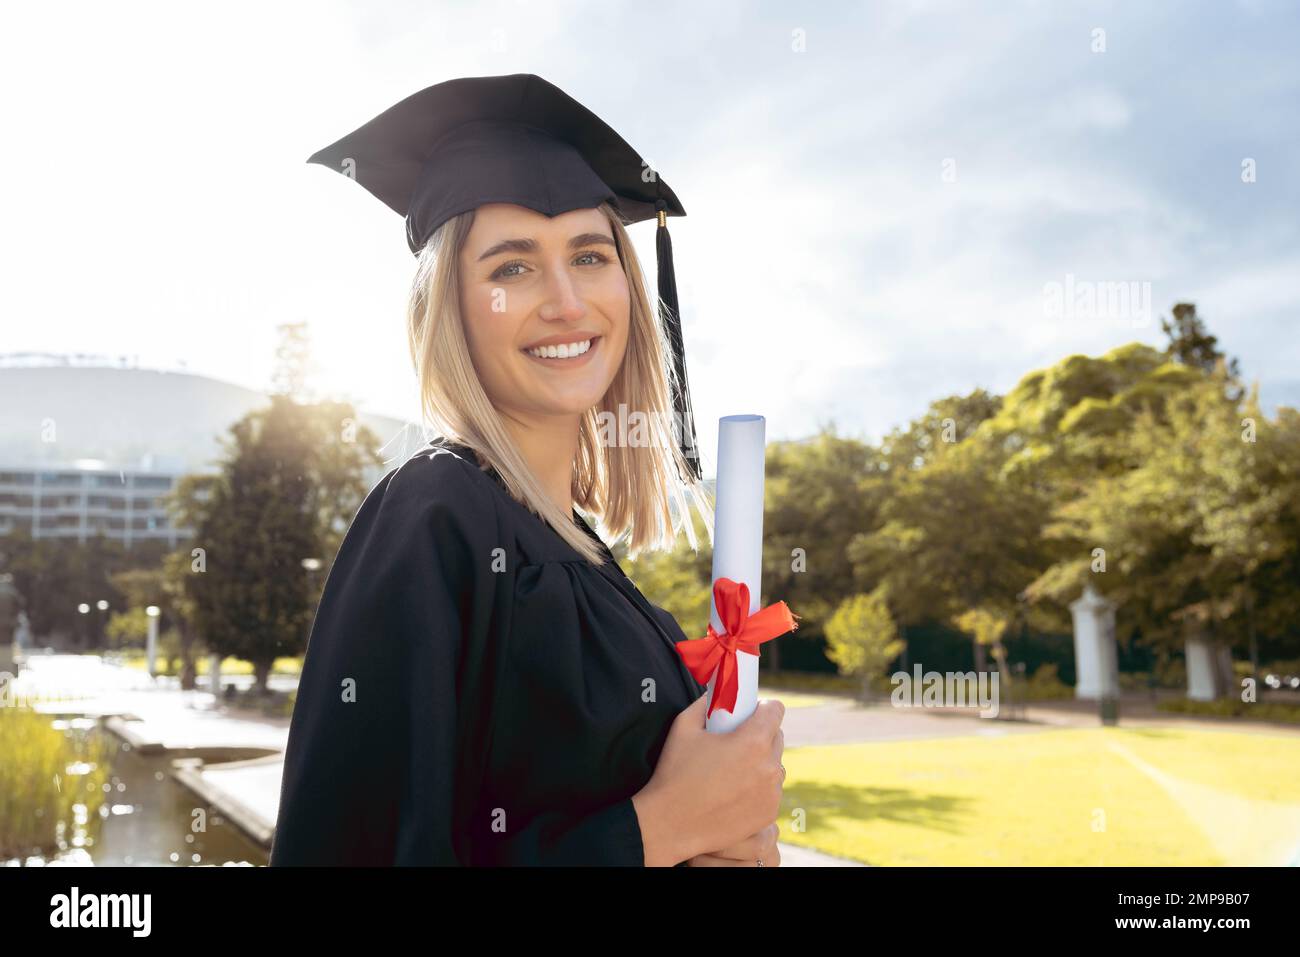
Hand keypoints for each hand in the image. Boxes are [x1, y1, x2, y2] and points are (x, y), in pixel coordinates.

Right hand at [632, 694, 785, 866]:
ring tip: (733, 769)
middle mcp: (769, 767)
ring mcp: (771, 793)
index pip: (775, 711)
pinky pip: (770, 790)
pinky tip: (734, 790)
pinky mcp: (767, 814)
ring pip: (774, 766)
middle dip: (760, 734)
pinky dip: (759, 787)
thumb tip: (714, 694)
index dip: (762, 707)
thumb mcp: (683, 727)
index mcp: (753, 741)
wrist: (670, 824)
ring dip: (761, 762)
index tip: (750, 712)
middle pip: (777, 737)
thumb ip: (703, 704)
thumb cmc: (675, 774)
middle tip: (736, 740)